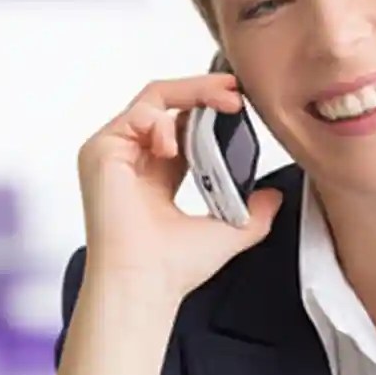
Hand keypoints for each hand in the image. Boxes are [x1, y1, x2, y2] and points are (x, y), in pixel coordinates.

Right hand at [75, 71, 282, 302]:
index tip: (240, 102)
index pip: (183, 124)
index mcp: (159, 174)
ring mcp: (116, 153)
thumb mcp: (229, 231)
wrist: (145, 284)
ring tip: (221, 105)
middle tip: (236, 91)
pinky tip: (174, 144)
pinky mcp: (101, 152)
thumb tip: (274, 197)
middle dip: (204, 90)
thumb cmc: (173, 268)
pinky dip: (160, 120)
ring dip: (190, 94)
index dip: (210, 108)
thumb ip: (255, 212)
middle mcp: (135, 159)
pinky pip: (135, 114)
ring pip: (153, 99)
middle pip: (168, 102)